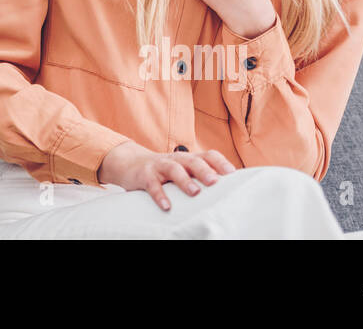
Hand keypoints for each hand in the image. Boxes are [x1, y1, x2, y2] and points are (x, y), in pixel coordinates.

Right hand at [98, 142, 235, 210]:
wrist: (130, 163)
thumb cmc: (163, 170)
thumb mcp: (182, 169)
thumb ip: (198, 175)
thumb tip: (226, 190)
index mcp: (188, 158)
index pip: (208, 155)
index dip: (220, 162)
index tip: (232, 174)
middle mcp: (176, 159)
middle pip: (192, 160)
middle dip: (204, 170)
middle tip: (214, 182)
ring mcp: (159, 166)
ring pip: (174, 169)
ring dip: (185, 180)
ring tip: (194, 192)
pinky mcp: (145, 175)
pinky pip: (153, 185)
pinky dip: (160, 195)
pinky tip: (166, 206)